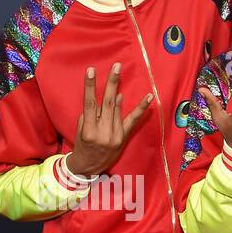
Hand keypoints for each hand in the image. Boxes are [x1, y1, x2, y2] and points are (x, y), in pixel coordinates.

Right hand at [70, 63, 152, 178]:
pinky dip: (141, 108)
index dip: (90, 86)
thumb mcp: (82, 129)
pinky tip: (148, 97)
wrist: (89, 165)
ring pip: (118, 109)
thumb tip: (114, 97)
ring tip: (118, 73)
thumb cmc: (83, 143)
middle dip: (112, 83)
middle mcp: (104, 133)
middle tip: (116, 66)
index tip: (91, 70)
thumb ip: (94, 113)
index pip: (89, 103)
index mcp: (89, 130)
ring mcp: (116, 136)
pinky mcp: (124, 137)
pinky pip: (134, 120)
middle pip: (108, 103)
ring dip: (118, 90)